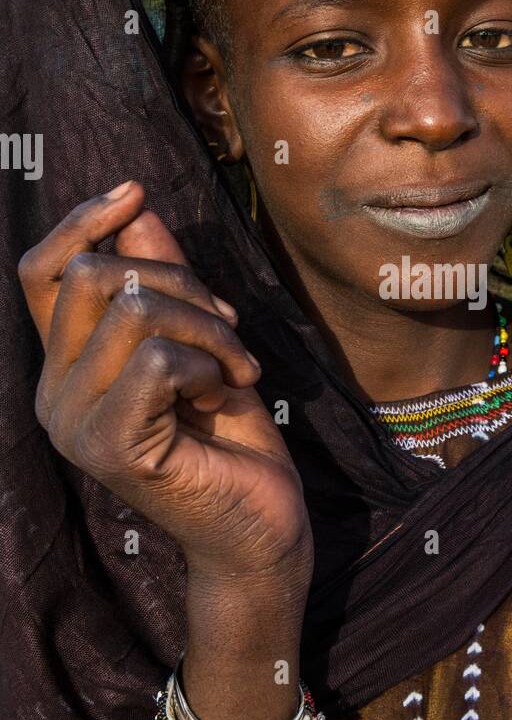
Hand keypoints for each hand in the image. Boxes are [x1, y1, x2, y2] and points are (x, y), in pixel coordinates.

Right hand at [17, 181, 312, 606]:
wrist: (261, 527)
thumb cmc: (231, 438)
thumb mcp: (200, 340)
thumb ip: (161, 280)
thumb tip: (133, 210)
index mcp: (66, 367)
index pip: (42, 272)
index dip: (81, 221)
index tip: (133, 192)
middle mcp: (54, 395)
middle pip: (93, 277)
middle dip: (181, 283)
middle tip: (228, 328)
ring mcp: (74, 426)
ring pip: (133, 311)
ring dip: (207, 327)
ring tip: (237, 367)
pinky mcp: (111, 448)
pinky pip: (157, 360)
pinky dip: (207, 364)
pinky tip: (223, 395)